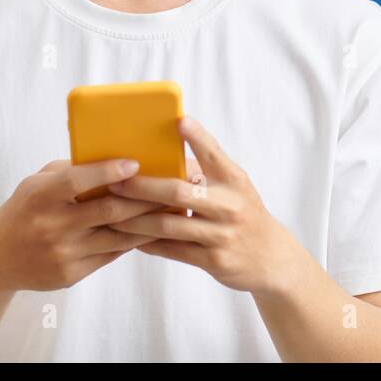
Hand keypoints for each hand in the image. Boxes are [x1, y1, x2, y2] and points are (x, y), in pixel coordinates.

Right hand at [0, 157, 169, 292]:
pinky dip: (132, 241)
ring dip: (147, 222)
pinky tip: (150, 229)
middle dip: (143, 199)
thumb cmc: (26, 208)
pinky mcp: (71, 274)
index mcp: (40, 195)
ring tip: (170, 208)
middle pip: (108, 211)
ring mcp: (62, 253)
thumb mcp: (38, 182)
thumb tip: (115, 158)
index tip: (135, 163)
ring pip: (116, 236)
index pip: (77, 181)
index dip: (108, 172)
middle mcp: (51, 225)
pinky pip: (111, 254)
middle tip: (170, 186)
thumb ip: (71, 171)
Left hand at [105, 116, 308, 295]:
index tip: (179, 120)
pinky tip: (129, 238)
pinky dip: (148, 243)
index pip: (214, 154)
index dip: (198, 136)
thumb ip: (205, 170)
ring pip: (169, 225)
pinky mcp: (214, 260)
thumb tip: (160, 154)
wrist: (270, 257)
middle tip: (116, 182)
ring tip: (110, 213)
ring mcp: (222, 234)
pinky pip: (173, 250)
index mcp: (234, 180)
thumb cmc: (242, 212)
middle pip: (178, 191)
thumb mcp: (234, 187)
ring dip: (135, 219)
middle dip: (142, 186)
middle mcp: (230, 205)